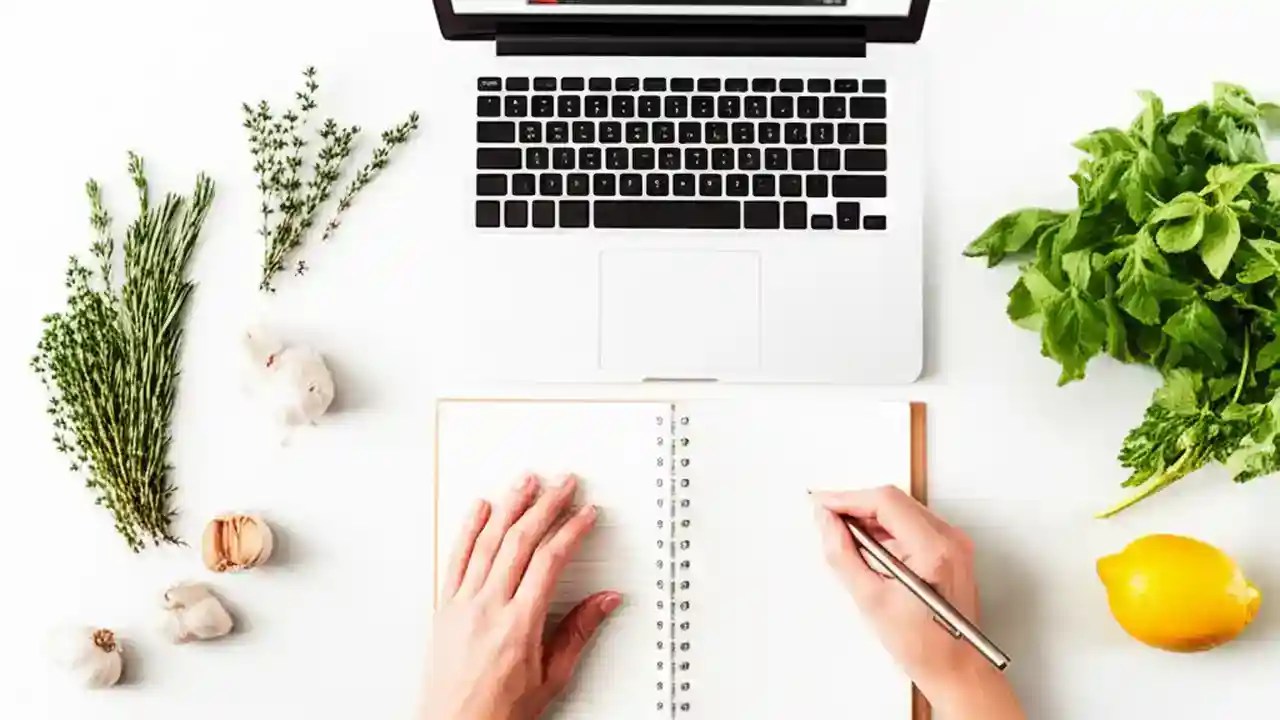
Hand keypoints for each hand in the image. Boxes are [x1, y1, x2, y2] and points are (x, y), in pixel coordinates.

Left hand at [424, 475, 621, 719]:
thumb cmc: (499, 712)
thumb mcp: (551, 677)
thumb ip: (579, 633)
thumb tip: (606, 601)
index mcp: (519, 625)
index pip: (549, 561)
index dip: (571, 531)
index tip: (587, 514)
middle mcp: (488, 608)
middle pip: (520, 541)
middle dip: (546, 506)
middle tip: (564, 484)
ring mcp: (462, 604)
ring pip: (487, 541)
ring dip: (509, 505)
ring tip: (527, 480)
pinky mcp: (444, 606)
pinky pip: (456, 557)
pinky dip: (468, 528)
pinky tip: (480, 507)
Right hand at [811, 486, 1023, 719]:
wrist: (956, 670)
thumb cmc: (924, 646)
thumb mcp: (871, 599)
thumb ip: (843, 554)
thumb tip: (828, 524)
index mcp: (934, 550)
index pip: (885, 502)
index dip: (848, 499)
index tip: (823, 504)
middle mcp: (950, 540)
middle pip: (894, 501)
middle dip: (857, 507)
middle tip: (829, 520)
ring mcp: (955, 544)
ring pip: (903, 511)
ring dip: (871, 518)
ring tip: (846, 538)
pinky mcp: (951, 550)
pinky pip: (913, 525)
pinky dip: (887, 530)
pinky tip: (870, 548)